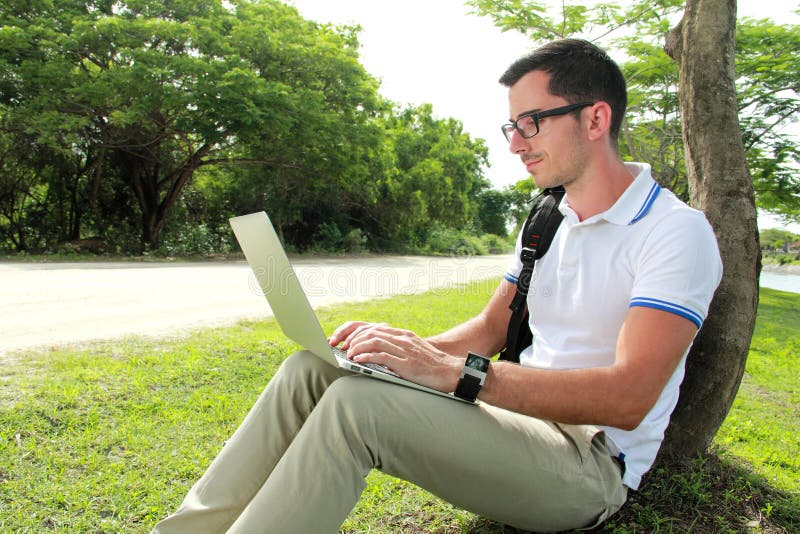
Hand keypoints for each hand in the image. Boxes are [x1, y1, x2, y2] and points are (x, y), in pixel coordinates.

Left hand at [328, 321, 462, 392]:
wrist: (452, 372)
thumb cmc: (432, 366)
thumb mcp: (413, 352)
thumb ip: (397, 350)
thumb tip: (377, 356)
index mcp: (403, 335)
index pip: (374, 328)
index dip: (356, 333)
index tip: (345, 341)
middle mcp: (402, 339)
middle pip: (370, 332)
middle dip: (352, 338)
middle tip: (342, 347)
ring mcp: (404, 349)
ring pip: (373, 341)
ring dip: (357, 347)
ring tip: (348, 354)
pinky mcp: (405, 363)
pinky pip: (381, 356)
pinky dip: (366, 357)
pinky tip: (357, 360)